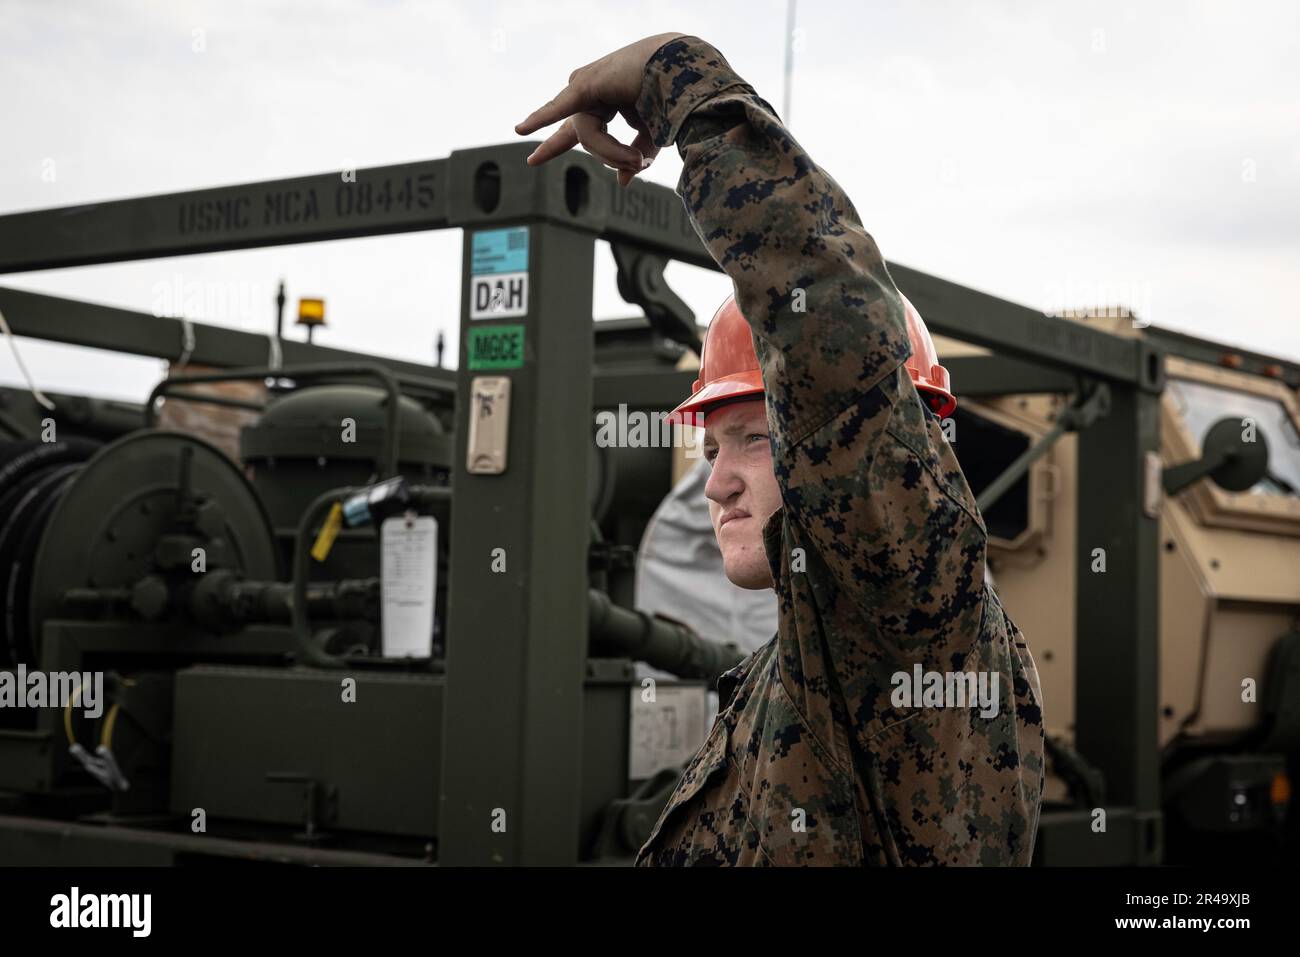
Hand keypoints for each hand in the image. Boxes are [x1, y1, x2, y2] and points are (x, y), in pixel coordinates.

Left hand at [515, 32, 687, 186]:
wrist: (683, 72)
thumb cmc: (670, 98)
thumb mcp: (653, 136)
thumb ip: (634, 158)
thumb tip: (622, 181)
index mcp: (602, 103)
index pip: (575, 130)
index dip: (554, 145)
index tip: (533, 158)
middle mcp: (588, 93)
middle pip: (584, 138)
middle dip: (607, 155)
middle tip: (631, 164)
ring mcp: (583, 86)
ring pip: (587, 135)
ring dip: (612, 152)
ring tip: (636, 159)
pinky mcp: (585, 85)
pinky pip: (561, 108)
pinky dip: (542, 119)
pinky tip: (522, 130)